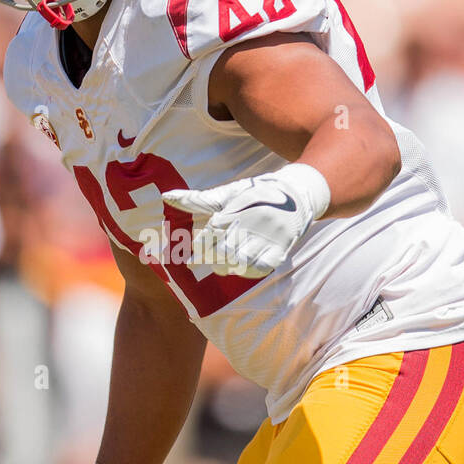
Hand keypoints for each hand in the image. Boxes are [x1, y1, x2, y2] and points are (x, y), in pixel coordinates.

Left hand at [163, 162, 329, 278]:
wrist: (297, 192)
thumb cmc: (254, 193)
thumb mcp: (227, 193)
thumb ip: (197, 199)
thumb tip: (166, 196)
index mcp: (234, 210)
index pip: (209, 235)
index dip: (198, 249)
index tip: (189, 258)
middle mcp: (250, 223)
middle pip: (223, 252)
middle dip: (212, 260)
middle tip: (210, 262)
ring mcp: (267, 236)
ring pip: (241, 262)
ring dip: (229, 267)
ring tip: (225, 266)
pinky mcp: (281, 247)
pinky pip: (262, 267)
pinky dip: (250, 271)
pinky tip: (243, 268)